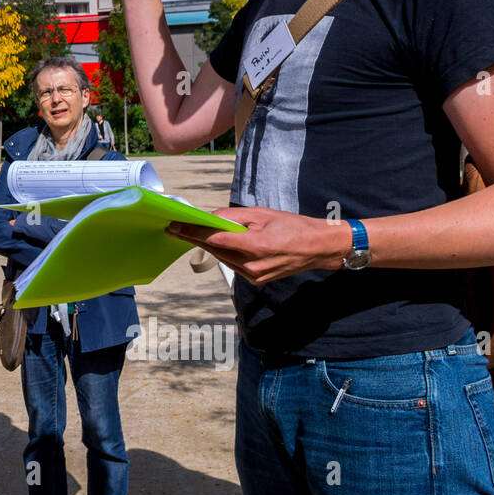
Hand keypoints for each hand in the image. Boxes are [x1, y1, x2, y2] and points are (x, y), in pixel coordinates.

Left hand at [167, 206, 351, 284]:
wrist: (318, 248)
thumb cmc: (293, 226)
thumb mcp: (262, 214)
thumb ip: (233, 217)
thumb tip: (210, 218)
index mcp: (256, 246)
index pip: (214, 239)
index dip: (192, 232)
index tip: (175, 226)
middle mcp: (253, 265)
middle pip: (214, 250)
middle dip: (194, 238)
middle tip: (175, 228)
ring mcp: (254, 275)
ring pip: (222, 258)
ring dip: (207, 246)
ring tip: (190, 233)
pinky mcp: (256, 280)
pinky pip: (232, 265)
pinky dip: (223, 253)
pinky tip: (215, 244)